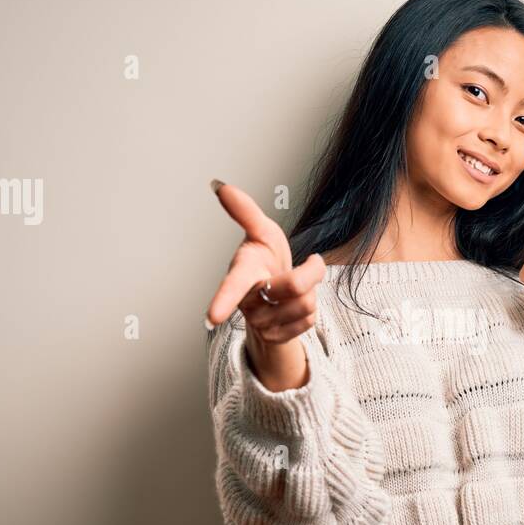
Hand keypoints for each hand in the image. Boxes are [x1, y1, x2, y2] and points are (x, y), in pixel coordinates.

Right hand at [206, 180, 325, 388]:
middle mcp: (246, 302)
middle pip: (294, 286)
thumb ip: (244, 211)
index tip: (211, 317)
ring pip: (306, 305)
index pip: (232, 286)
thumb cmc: (266, 259)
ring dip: (311, 292)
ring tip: (295, 288)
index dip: (222, 301)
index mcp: (241, 273)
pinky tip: (295, 306)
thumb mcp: (262, 231)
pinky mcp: (275, 338)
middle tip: (310, 262)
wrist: (276, 294)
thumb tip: (221, 186)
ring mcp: (260, 323)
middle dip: (311, 272)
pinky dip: (310, 310)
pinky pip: (308, 322)